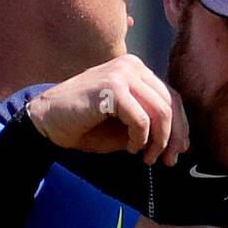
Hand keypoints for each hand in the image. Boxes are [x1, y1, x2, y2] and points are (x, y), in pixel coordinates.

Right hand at [26, 55, 188, 166]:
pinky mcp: (113, 87)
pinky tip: (131, 148)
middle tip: (167, 161)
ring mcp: (122, 73)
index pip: (171, 96)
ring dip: (159, 141)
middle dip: (174, 137)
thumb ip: (149, 126)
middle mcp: (132, 66)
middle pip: (170, 103)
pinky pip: (141, 119)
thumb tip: (180, 143)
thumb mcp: (124, 125)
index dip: (180, 126)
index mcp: (137, 70)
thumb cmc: (85, 125)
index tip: (178, 151)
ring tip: (147, 157)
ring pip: (161, 110)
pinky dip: (140, 138)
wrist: (47, 120)